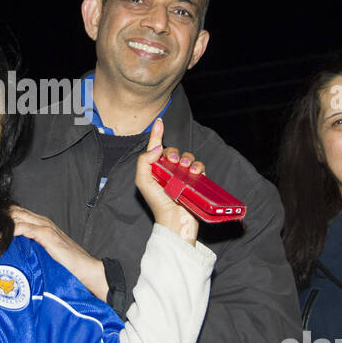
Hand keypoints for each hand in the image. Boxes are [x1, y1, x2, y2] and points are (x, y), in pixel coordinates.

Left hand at [10, 206, 107, 300]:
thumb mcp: (43, 253)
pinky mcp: (48, 235)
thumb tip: (12, 251)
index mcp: (42, 225)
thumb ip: (30, 248)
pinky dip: (14, 229)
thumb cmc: (66, 265)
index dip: (4, 216)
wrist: (85, 269)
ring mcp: (46, 227)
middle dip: (0, 216)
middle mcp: (43, 222)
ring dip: (4, 221)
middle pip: (16, 212)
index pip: (18, 214)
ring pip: (20, 217)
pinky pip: (26, 228)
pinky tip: (3, 234)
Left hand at [134, 118, 202, 244]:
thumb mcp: (143, 181)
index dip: (157, 134)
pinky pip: (198, 167)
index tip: (159, 122)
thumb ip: (144, 162)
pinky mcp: (194, 182)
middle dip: (174, 152)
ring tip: (186, 167)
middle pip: (172, 151)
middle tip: (174, 161)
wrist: (174, 220)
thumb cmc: (157, 203)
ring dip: (187, 158)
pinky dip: (198, 166)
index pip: (155, 148)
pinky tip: (195, 171)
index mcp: (154, 170)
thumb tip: (157, 149)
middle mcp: (168, 171)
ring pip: (187, 157)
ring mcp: (182, 176)